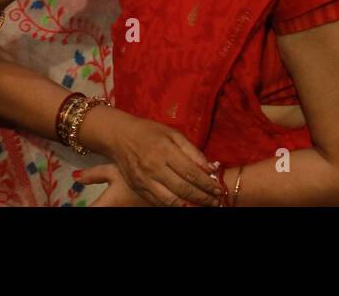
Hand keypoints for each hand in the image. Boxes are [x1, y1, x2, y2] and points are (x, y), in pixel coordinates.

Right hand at [85, 109, 223, 206]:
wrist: (120, 136)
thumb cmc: (150, 132)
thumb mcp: (173, 134)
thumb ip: (192, 151)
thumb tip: (211, 168)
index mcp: (165, 150)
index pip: (191, 172)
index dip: (207, 183)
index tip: (219, 189)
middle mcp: (154, 167)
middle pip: (183, 188)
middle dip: (203, 197)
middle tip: (216, 202)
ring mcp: (145, 180)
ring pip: (171, 200)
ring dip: (190, 206)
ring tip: (204, 206)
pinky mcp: (138, 188)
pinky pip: (159, 202)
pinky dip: (174, 206)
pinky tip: (186, 206)